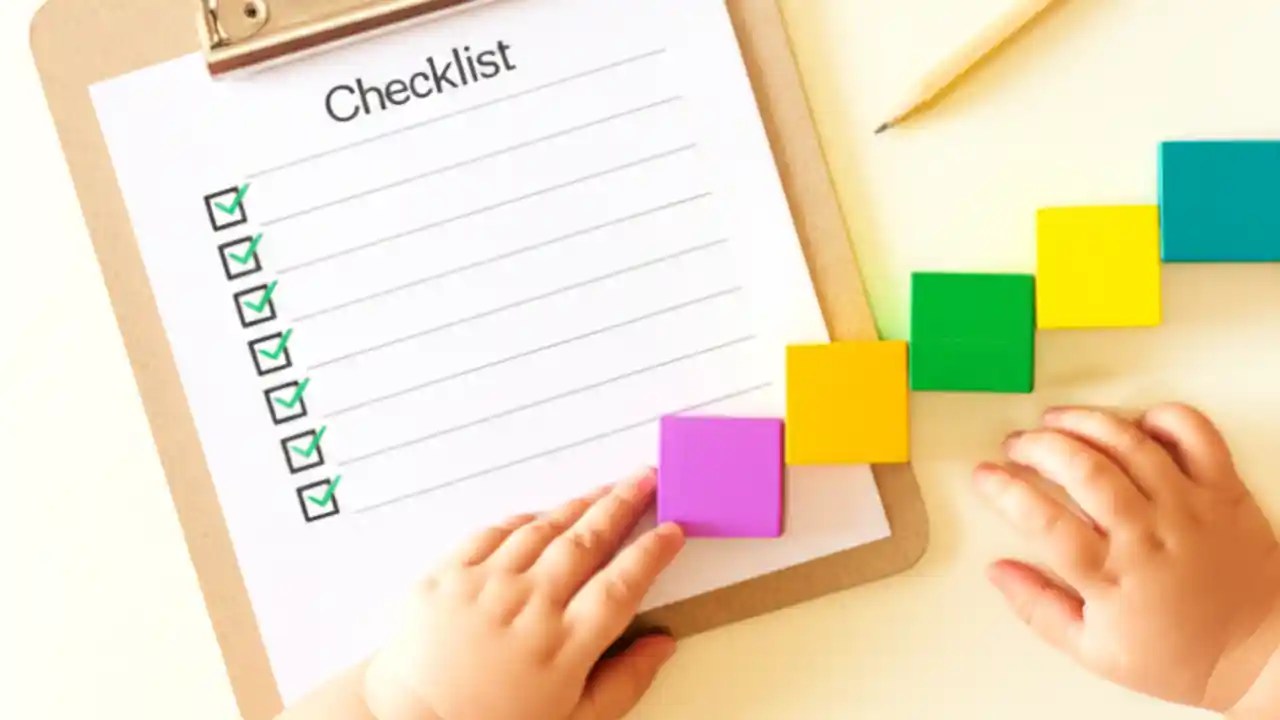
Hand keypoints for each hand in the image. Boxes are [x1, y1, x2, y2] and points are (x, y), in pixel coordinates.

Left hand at [364, 468, 684, 719]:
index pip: (621, 585)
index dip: (651, 553)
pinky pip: (492, 533)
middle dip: (623, 504)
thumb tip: (664, 646)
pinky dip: (522, 521)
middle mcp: (527, 607)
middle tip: (646, 478)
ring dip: (579, 505)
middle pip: (587, 542)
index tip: (672, 530)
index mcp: (563, 647)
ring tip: (604, 490)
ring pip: (543, 529)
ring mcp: (484, 586)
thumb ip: (623, 683)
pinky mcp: (446, 575)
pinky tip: (540, 518)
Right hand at [973, 404, 1279, 712]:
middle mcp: (1148, 533)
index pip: (1043, 520)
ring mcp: (1188, 505)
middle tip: (1018, 446)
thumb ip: (1039, 609)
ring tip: (1057, 421)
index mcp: (1112, 576)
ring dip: (1083, 421)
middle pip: (1082, 468)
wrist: (1261, 655)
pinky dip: (1161, 416)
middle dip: (1037, 446)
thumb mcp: (1095, 651)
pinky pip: (1194, 432)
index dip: (1005, 490)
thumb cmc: (1181, 656)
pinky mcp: (1223, 489)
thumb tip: (998, 571)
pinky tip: (1133, 424)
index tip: (986, 476)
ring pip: (1128, 441)